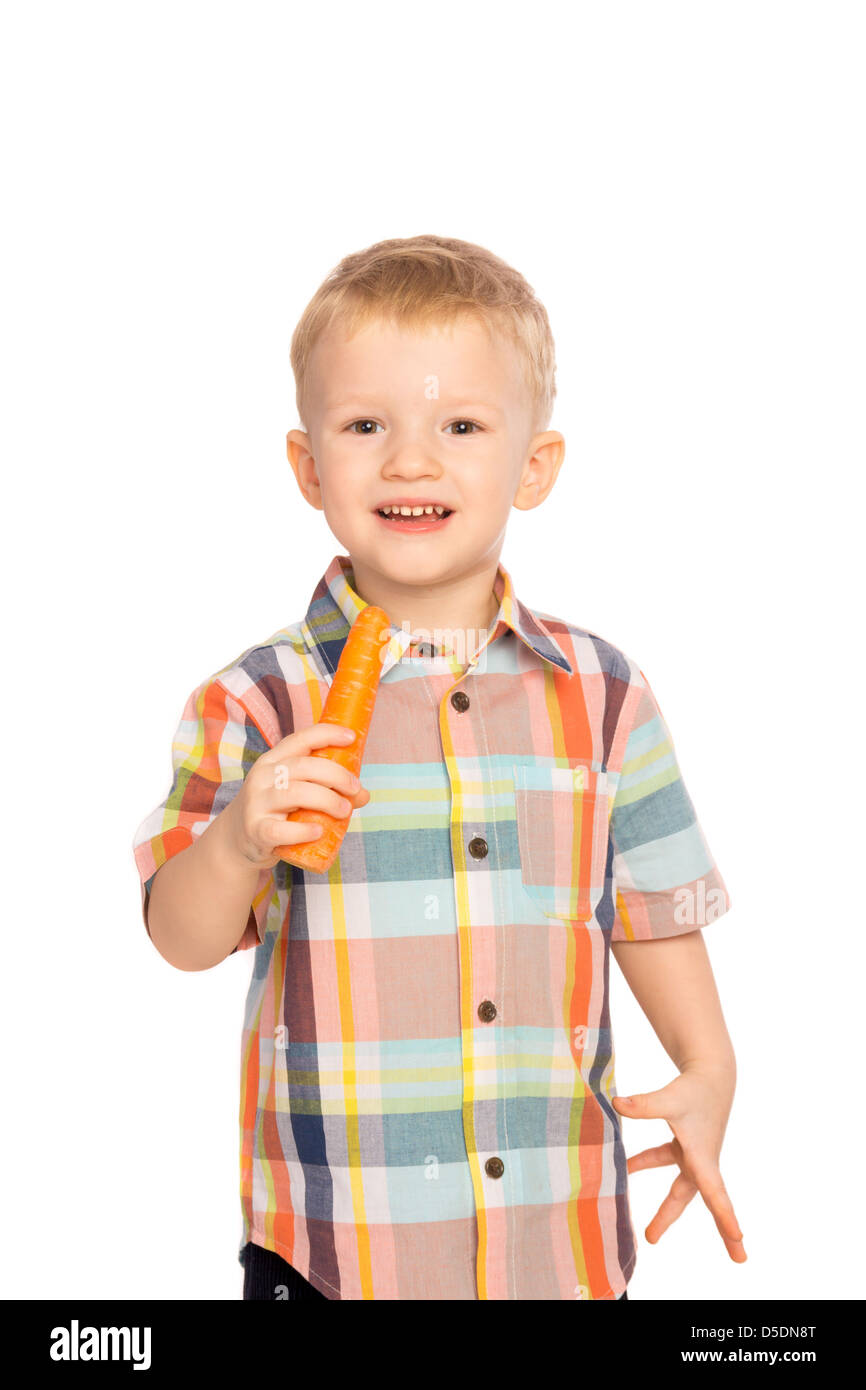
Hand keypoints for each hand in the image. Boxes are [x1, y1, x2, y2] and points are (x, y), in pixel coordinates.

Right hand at [222, 722, 371, 869]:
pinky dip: (302, 831)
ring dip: (326, 800)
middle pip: (303, 766)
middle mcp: (262, 776)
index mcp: (273, 760)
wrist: (238, 839)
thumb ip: (329, 790)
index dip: (326, 734)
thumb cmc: (277, 811)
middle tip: (355, 788)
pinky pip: (279, 830)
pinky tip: (318, 831)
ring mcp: (257, 803)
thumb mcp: (299, 794)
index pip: (300, 739)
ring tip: (344, 810)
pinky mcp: (256, 830)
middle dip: (335, 775)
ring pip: (294, 793)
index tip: (351, 736)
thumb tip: (364, 795)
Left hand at [612, 1065, 745, 1262]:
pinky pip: (663, 1161)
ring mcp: (694, 1155)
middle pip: (705, 1202)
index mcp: (703, 1156)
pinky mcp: (684, 1145)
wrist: (710, 1074)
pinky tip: (625, 1167)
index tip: (738, 1240)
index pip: (716, 1192)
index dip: (725, 1217)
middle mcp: (701, 1160)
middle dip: (718, 1229)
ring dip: (666, 1211)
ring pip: (680, 1190)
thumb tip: (617, 1105)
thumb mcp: (670, 1098)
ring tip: (651, 1236)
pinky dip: (645, 1163)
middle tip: (737, 1260)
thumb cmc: (695, 1088)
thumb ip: (645, 1105)